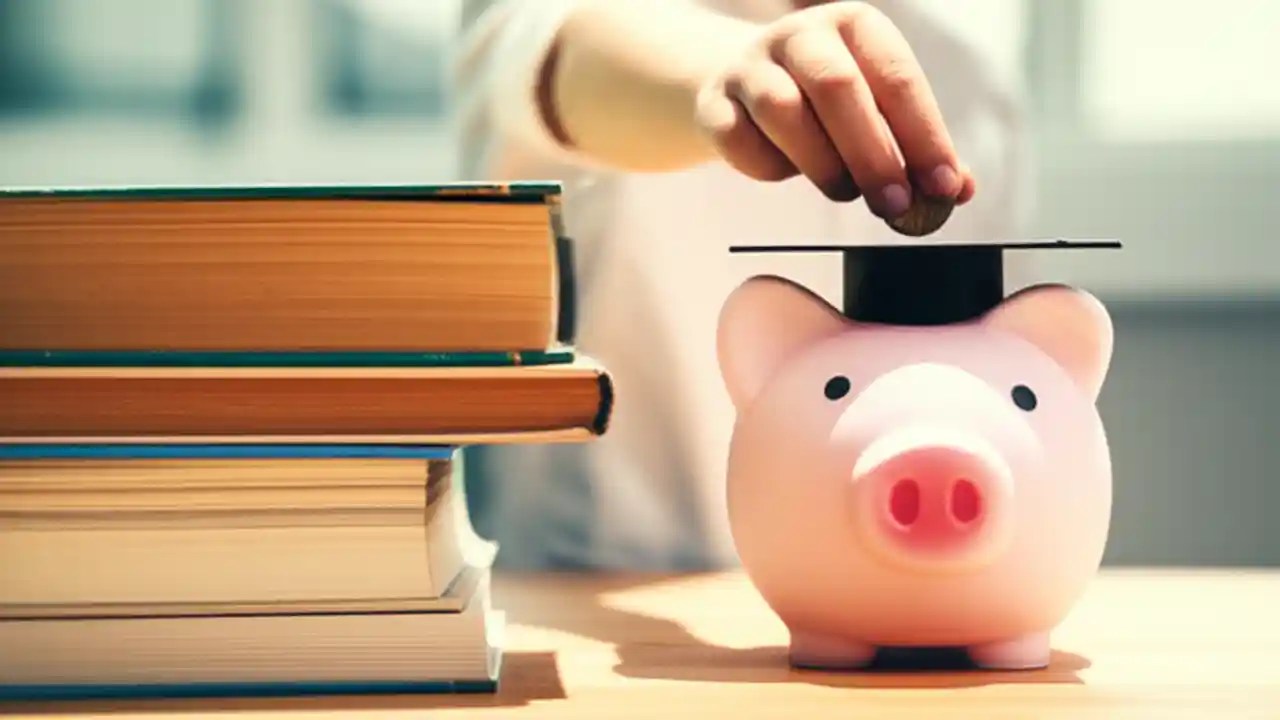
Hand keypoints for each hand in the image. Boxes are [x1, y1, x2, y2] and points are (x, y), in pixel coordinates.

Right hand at [694, 2, 975, 218]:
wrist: (742, 82)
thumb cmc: (826, 104)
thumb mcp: (878, 110)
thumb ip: (916, 147)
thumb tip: (957, 190)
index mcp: (855, 26)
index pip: (898, 78)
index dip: (924, 136)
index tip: (943, 187)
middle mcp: (801, 34)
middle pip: (838, 88)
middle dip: (872, 154)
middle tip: (894, 206)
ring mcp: (750, 65)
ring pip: (782, 109)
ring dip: (821, 163)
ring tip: (844, 190)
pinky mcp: (713, 102)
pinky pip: (739, 139)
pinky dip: (767, 167)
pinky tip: (786, 172)